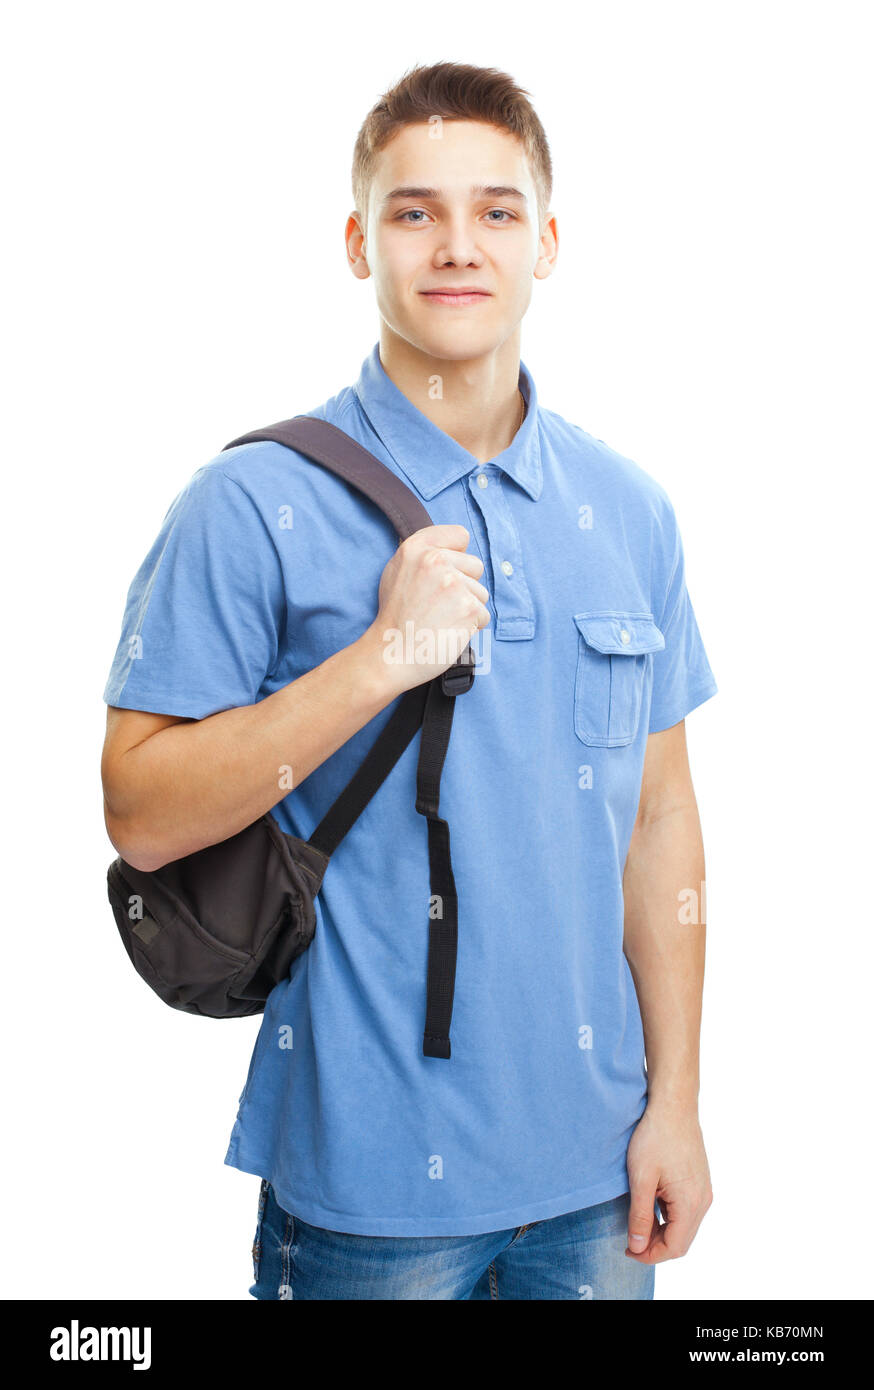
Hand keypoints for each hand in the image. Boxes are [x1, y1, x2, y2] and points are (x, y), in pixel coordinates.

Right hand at [364, 524, 490, 693]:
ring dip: (467, 608)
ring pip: (481, 592)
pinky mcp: (469, 608)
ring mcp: (454, 584)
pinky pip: (484, 615)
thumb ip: (423, 552)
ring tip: (440, 619)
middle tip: (437, 604)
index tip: (443, 574)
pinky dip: (470, 627)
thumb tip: (452, 546)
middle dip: (463, 585)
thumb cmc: (395, 617)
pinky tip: (448, 631)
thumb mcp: (396, 571)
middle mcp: (436, 560)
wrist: (390, 654)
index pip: (459, 535)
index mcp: (416, 547)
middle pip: (475, 565)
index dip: (456, 556)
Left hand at [624, 1098, 712, 1262]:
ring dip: (662, 1232)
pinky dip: (669, 1218)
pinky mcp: (700, 1181)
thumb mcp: (641, 1178)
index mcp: (690, 1203)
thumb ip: (640, 1216)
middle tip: (630, 1242)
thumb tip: (638, 1247)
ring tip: (637, 1225)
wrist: (673, 1105)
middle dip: (656, 1247)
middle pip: (682, 1241)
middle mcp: (703, 1200)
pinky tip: (650, 1208)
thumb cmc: (655, 1137)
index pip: (674, 1248)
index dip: (650, 1255)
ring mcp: (703, 1190)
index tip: (628, 1250)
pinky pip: (687, 1211)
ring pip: (684, 1227)